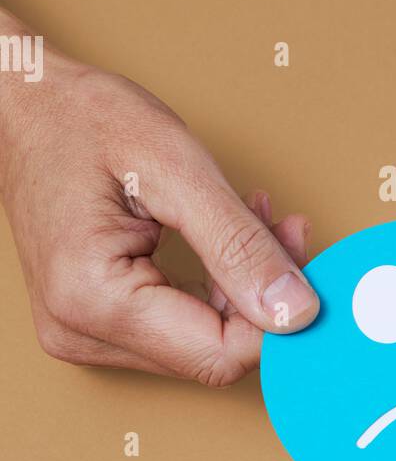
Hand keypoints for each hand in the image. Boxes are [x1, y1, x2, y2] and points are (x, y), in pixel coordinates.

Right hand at [0, 52, 318, 383]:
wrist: (27, 106)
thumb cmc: (83, 120)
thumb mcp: (177, 168)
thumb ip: (238, 244)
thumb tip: (296, 311)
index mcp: (92, 299)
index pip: (217, 354)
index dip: (276, 318)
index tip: (302, 257)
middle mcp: (80, 330)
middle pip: (211, 350)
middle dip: (262, 294)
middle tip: (286, 227)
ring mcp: (83, 330)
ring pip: (200, 339)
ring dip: (242, 285)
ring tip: (258, 219)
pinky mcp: (94, 318)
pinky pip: (177, 322)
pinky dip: (215, 284)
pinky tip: (228, 239)